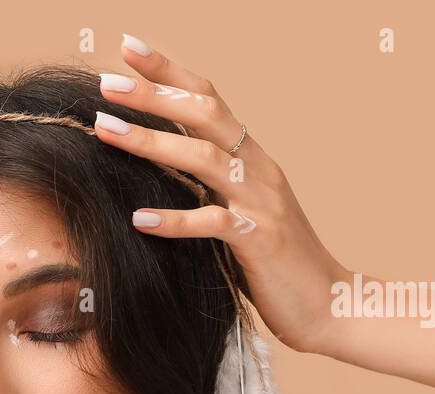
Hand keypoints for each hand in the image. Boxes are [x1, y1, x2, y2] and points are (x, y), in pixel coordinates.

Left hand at [94, 33, 349, 353]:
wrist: (330, 304)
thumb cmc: (277, 263)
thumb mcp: (241, 213)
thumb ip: (209, 188)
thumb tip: (159, 169)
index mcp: (253, 158)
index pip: (210, 99)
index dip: (171, 71)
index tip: (129, 48)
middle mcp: (259, 170)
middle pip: (205, 115)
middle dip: (154, 94)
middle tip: (105, 81)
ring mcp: (261, 204)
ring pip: (203, 159)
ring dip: (151, 142)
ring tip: (105, 130)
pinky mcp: (260, 242)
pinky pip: (213, 224)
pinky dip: (175, 220)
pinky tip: (139, 219)